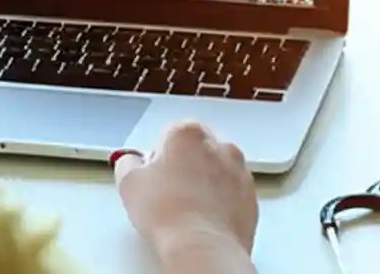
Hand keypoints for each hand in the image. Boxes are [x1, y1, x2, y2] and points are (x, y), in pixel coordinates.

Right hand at [113, 122, 257, 268]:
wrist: (201, 246)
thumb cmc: (168, 213)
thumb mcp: (129, 182)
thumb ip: (128, 162)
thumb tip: (131, 162)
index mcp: (189, 133)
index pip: (169, 135)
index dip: (157, 158)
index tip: (153, 177)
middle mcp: (220, 145)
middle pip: (196, 150)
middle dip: (184, 167)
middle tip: (167, 194)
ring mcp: (239, 170)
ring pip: (216, 170)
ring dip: (204, 183)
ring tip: (186, 210)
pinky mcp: (251, 195)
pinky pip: (231, 193)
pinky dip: (220, 202)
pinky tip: (203, 219)